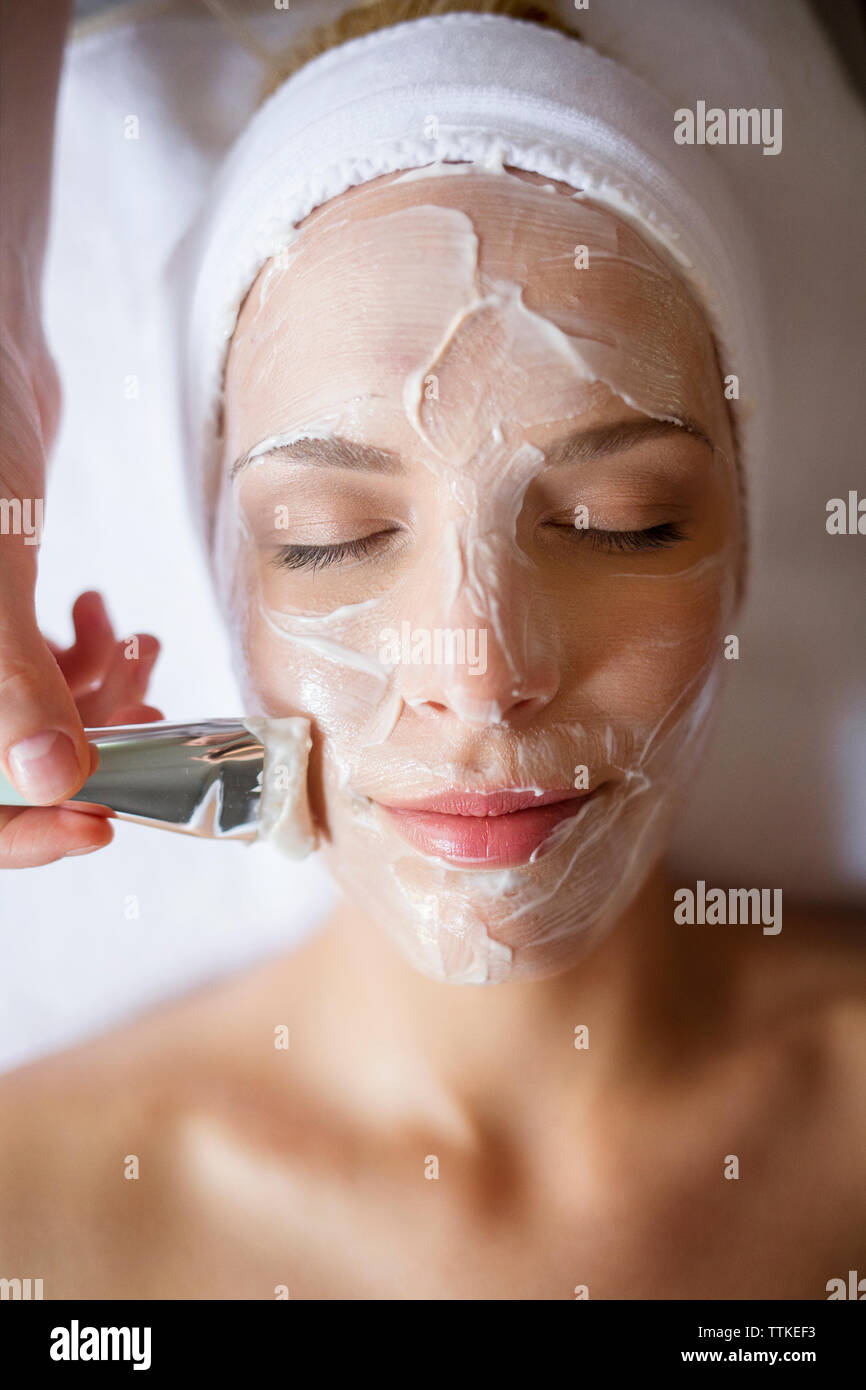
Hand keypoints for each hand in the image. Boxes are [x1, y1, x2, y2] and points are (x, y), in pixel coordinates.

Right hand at [0, 591, 162, 867]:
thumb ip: (18, 688)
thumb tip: (57, 779)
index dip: (36, 839)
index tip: (102, 826)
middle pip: (26, 777)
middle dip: (100, 753)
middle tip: (145, 720)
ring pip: (48, 725)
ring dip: (110, 694)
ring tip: (138, 648)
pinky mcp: (2, 647)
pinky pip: (45, 679)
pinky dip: (86, 654)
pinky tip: (95, 612)